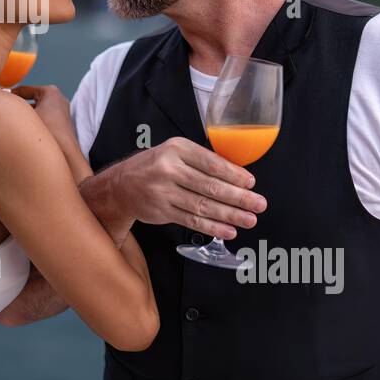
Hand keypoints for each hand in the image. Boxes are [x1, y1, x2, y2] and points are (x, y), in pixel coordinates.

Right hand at [9, 83, 75, 153]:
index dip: (9, 96)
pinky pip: (43, 119)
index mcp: (51, 92)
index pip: (24, 90)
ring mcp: (61, 112)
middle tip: (4, 112)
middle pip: (31, 100)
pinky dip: (34, 122)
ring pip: (37, 110)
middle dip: (18, 106)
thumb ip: (12, 108)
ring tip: (12, 122)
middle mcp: (58, 99)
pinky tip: (24, 131)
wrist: (65, 154)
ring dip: (26, 116)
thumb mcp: (26, 116)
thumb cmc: (47, 131)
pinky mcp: (61, 125)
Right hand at [83, 137, 265, 240]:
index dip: (233, 175)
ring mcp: (163, 192)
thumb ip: (201, 161)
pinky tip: (228, 230)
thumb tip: (237, 176)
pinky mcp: (162, 211)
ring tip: (249, 220)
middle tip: (258, 204)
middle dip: (238, 197)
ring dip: (229, 215)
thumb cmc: (156, 166)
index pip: (211, 163)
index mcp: (176, 149)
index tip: (251, 183)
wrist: (121, 185)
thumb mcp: (175, 152)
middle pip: (209, 186)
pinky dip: (212, 227)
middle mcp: (169, 169)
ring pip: (202, 206)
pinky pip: (192, 220)